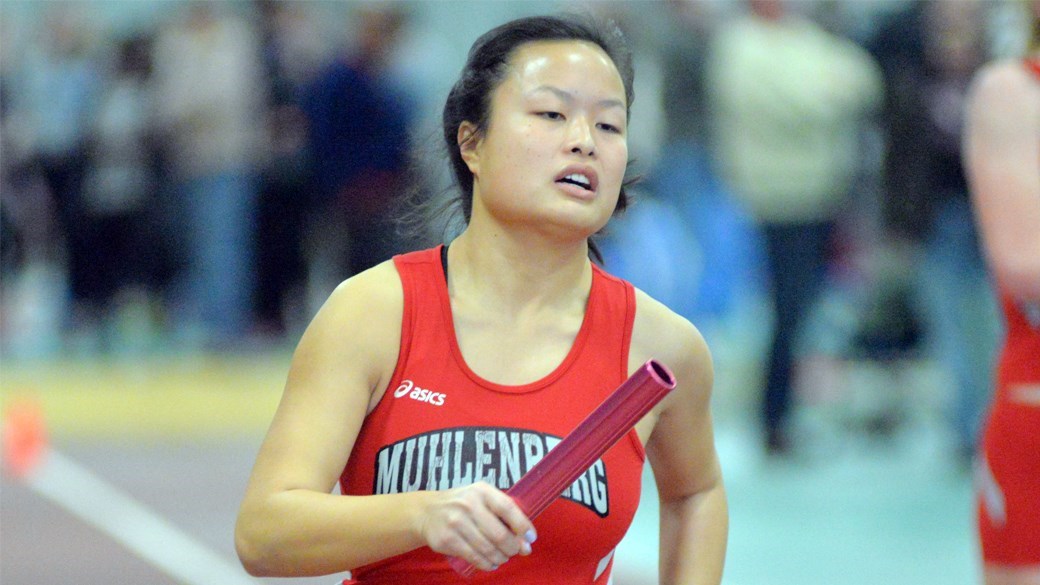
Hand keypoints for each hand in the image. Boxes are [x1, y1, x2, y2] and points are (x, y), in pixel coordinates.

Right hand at [419, 481, 536, 571]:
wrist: (428, 512)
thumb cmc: (463, 505)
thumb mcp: (481, 498)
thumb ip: (503, 513)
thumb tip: (526, 541)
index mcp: (481, 491)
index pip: (507, 508)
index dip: (522, 525)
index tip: (531, 538)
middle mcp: (468, 505)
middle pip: (499, 534)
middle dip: (513, 547)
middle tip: (516, 551)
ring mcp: (455, 523)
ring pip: (487, 549)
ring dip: (501, 557)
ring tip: (503, 557)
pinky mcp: (446, 540)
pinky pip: (474, 557)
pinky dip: (487, 564)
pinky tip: (491, 563)